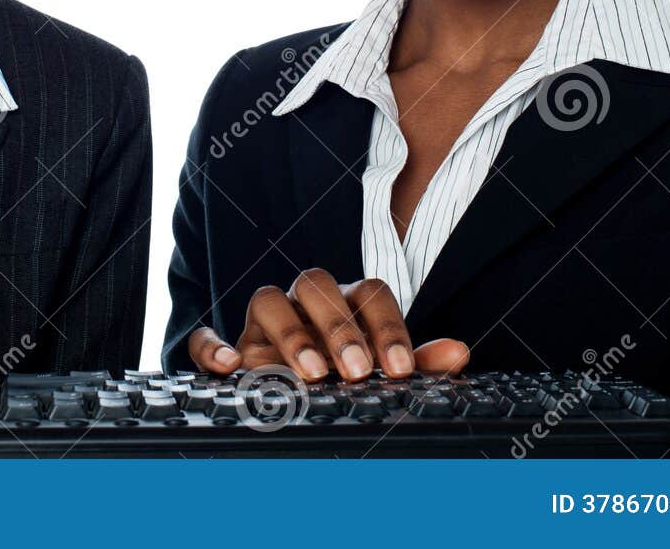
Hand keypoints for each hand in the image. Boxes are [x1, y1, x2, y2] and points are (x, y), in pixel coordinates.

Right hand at [186, 268, 469, 382]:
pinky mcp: (230, 344)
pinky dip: (214, 347)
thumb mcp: (381, 366)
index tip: (399, 368)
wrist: (286, 386)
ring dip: (289, 333)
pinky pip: (210, 336)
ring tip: (310, 374)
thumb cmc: (343, 369)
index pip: (369, 291)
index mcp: (347, 300)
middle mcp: (304, 301)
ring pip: (267, 299)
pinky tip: (231, 366)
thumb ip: (416, 359)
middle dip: (339, 327)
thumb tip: (459, 353)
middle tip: (356, 371)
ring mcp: (263, 320)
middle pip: (317, 284)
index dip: (387, 325)